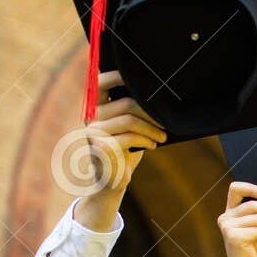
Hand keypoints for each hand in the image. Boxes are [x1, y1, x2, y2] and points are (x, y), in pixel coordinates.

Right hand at [73, 71, 166, 230]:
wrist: (113, 181)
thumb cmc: (125, 150)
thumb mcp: (129, 128)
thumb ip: (132, 110)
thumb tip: (155, 93)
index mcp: (95, 108)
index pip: (101, 82)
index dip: (117, 75)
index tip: (142, 78)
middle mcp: (91, 117)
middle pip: (126, 103)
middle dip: (151, 112)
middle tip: (165, 121)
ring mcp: (93, 132)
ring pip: (130, 120)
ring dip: (152, 128)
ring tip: (162, 137)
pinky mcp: (101, 147)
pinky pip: (130, 137)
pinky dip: (146, 140)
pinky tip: (152, 145)